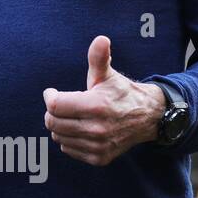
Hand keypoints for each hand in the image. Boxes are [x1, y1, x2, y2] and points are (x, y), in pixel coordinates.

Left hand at [43, 35, 165, 165]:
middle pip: (52, 123)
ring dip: (60, 126)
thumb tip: (101, 39)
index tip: (53, 92)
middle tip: (62, 104)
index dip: (50, 97)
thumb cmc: (122, 93)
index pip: (54, 106)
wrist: (148, 118)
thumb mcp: (108, 74)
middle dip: (52, 111)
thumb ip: (99, 58)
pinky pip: (68, 149)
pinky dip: (69, 139)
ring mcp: (98, 146)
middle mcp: (97, 129)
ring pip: (58, 137)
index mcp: (96, 106)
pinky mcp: (99, 158)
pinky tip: (80, 129)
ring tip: (73, 116)